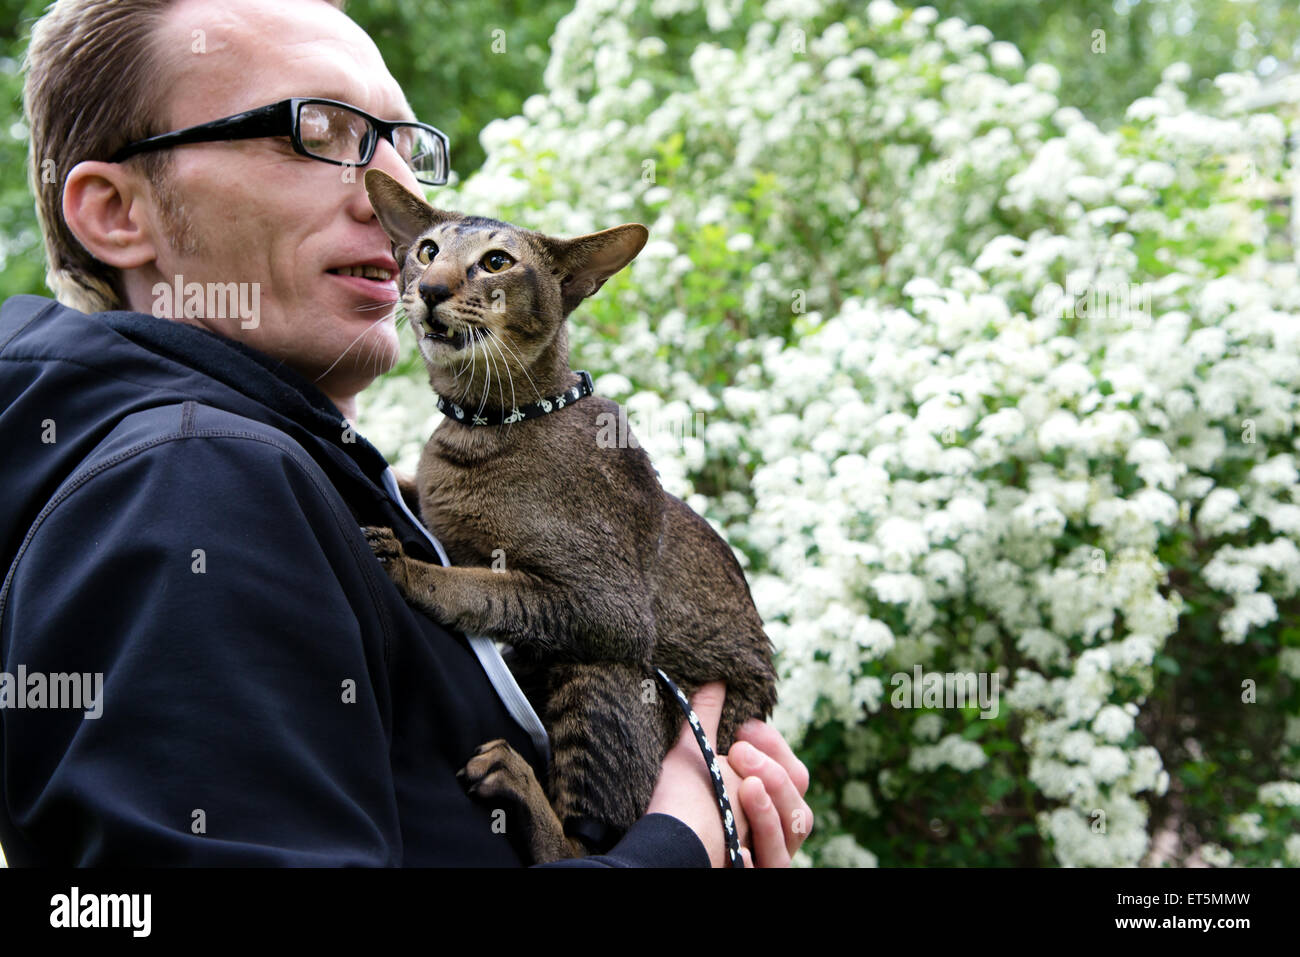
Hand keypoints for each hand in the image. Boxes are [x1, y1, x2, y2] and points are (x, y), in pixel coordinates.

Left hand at [646, 681, 811, 866]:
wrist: (658, 849)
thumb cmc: (678, 803)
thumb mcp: (692, 756)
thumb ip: (706, 719)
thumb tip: (715, 679)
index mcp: (768, 799)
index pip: (794, 771)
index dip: (774, 746)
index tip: (744, 726)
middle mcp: (775, 830)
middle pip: (800, 800)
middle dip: (774, 772)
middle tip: (738, 753)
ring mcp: (769, 855)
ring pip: (793, 829)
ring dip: (770, 805)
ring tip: (746, 787)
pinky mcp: (758, 874)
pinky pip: (774, 865)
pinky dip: (757, 851)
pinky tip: (740, 847)